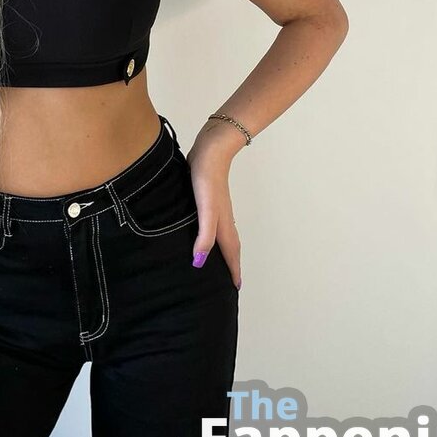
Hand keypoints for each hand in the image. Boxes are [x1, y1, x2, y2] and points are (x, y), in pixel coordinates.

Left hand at [186, 141, 241, 289]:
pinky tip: (205, 230)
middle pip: (230, 245)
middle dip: (232, 263)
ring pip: (223, 234)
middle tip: (230, 280)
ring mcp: (217, 207)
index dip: (233, 270)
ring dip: (224, 248)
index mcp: (223, 223)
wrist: (211, 149)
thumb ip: (205, 235)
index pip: (231, 252)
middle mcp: (223, 218)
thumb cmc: (207, 178)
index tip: (236, 288)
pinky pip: (213, 223)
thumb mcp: (205, 209)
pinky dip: (213, 233)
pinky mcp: (208, 197)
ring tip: (219, 260)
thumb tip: (199, 262)